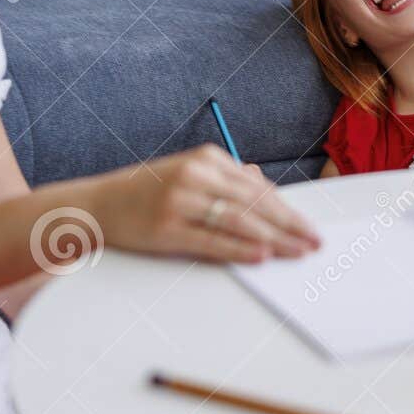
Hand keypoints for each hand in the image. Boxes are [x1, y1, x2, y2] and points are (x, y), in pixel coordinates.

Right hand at [85, 145, 320, 264]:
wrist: (100, 204)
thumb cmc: (149, 191)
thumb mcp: (189, 172)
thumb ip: (227, 178)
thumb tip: (265, 187)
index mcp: (206, 158)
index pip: (257, 186)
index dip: (287, 208)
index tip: (308, 226)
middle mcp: (195, 175)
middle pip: (254, 202)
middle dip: (289, 224)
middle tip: (314, 241)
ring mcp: (180, 201)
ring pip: (239, 220)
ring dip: (274, 238)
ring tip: (297, 251)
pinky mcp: (167, 228)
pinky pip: (212, 240)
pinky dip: (240, 249)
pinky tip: (262, 255)